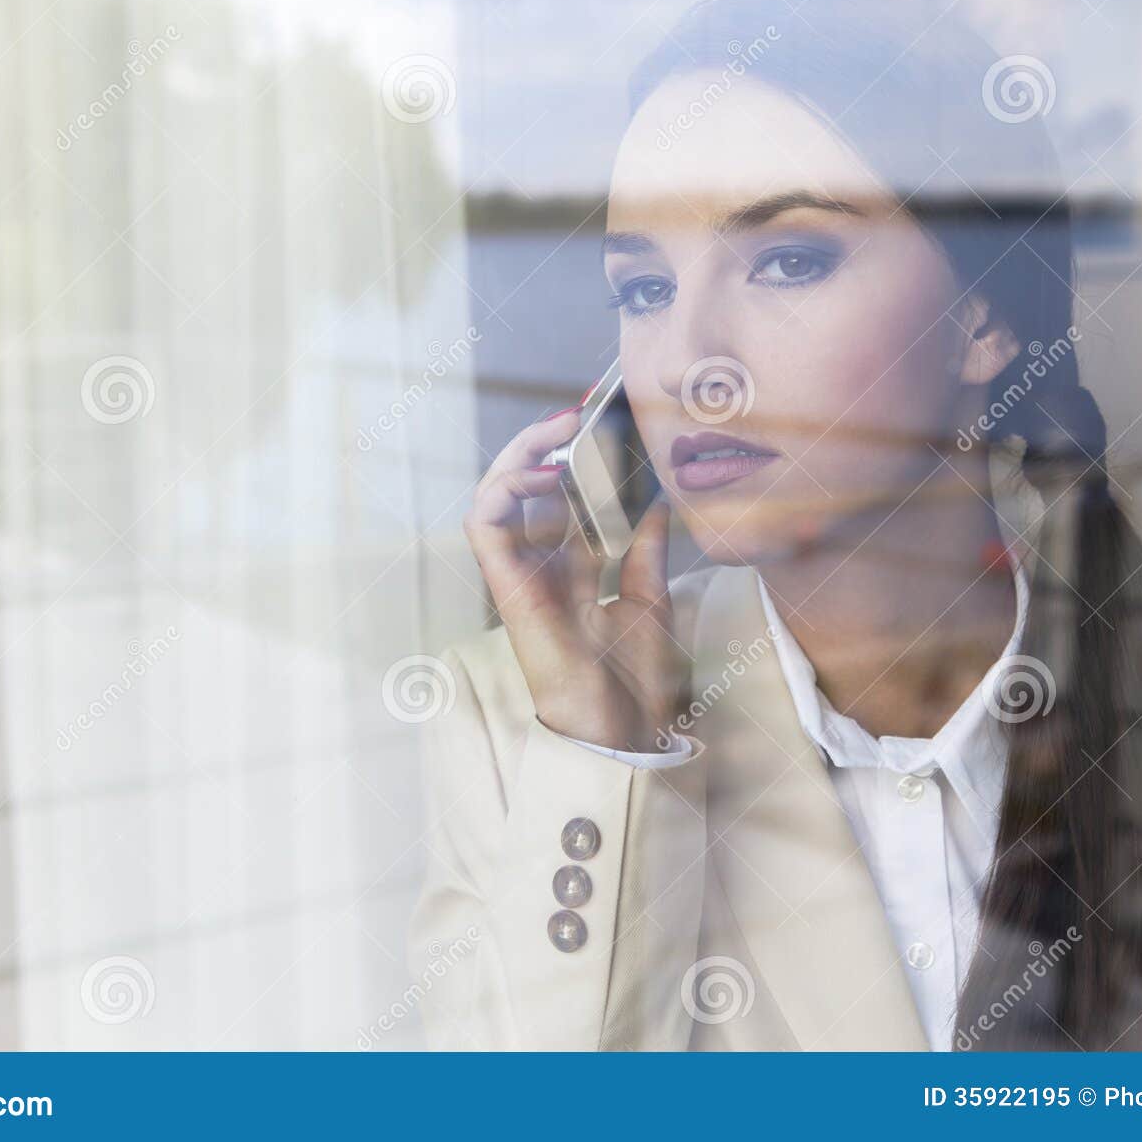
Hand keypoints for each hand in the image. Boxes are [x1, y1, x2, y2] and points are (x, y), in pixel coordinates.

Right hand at [462, 406, 684, 751]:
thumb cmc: (635, 683)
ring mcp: (523, 574)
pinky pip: (485, 526)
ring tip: (562, 429)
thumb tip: (657, 499)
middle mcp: (544, 566)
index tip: (609, 413)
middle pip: (532, 486)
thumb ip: (645, 549)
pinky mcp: (507, 586)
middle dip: (552, 442)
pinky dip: (503, 489)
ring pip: (499, 495)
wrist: (625, 733)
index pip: (569, 496)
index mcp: (576, 570)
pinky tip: (541, 471)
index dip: (582, 455)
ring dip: (524, 454)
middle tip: (586, 409)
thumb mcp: (652, 600)